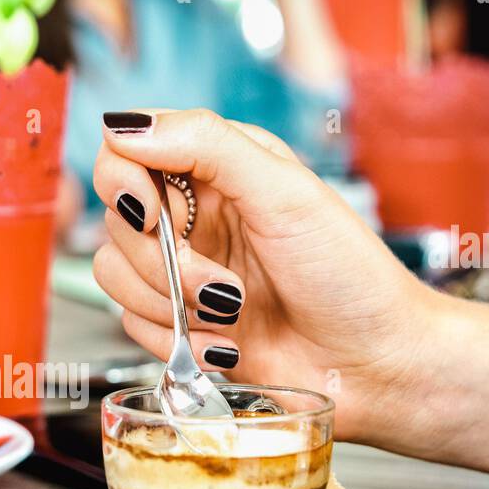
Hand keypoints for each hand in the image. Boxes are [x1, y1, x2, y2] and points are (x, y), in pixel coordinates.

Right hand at [92, 109, 440, 443]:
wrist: (374, 366)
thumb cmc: (349, 276)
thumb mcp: (286, 193)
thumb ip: (205, 145)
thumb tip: (127, 123)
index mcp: (217, 166)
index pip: (125, 153)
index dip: (124, 184)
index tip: (153, 214)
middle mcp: (194, 215)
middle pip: (113, 221)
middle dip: (163, 264)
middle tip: (223, 284)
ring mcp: (183, 272)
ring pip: (114, 276)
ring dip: (170, 305)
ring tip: (232, 315)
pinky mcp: (179, 324)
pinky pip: (131, 326)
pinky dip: (176, 342)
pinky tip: (225, 345)